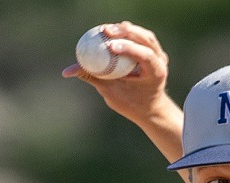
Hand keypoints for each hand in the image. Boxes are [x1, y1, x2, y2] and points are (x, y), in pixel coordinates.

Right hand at [62, 22, 176, 129]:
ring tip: (107, 29)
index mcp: (156, 73)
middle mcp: (161, 61)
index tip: (110, 45)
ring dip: (125, 29)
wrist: (149, 107)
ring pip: (144, 35)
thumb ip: (93, 78)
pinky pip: (140, 37)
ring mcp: (159, 54)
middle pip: (146, 39)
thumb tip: (68, 71)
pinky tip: (112, 31)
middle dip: (125, 32)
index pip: (145, 55)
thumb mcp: (111, 93)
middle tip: (106, 30)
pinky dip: (126, 33)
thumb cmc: (130, 103)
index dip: (128, 48)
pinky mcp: (153, 50)